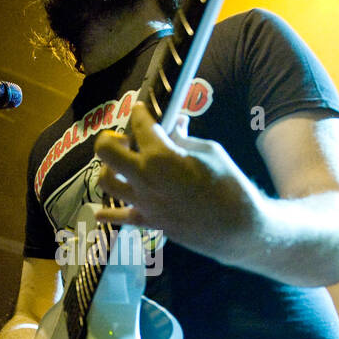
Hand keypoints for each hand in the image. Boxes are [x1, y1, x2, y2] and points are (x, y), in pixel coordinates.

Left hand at [93, 101, 259, 256]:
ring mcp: (144, 203)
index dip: (140, 112)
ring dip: (110, 169)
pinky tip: (100, 213)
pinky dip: (107, 215)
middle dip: (111, 138)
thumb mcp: (210, 151)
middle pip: (107, 152)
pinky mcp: (149, 222)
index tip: (142, 109)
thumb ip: (183, 139)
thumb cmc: (229, 185)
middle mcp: (144, 179)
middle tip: (126, 138)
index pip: (139, 125)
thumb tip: (174, 125)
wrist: (238, 228)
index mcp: (160, 157)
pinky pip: (120, 218)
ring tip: (123, 166)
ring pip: (107, 182)